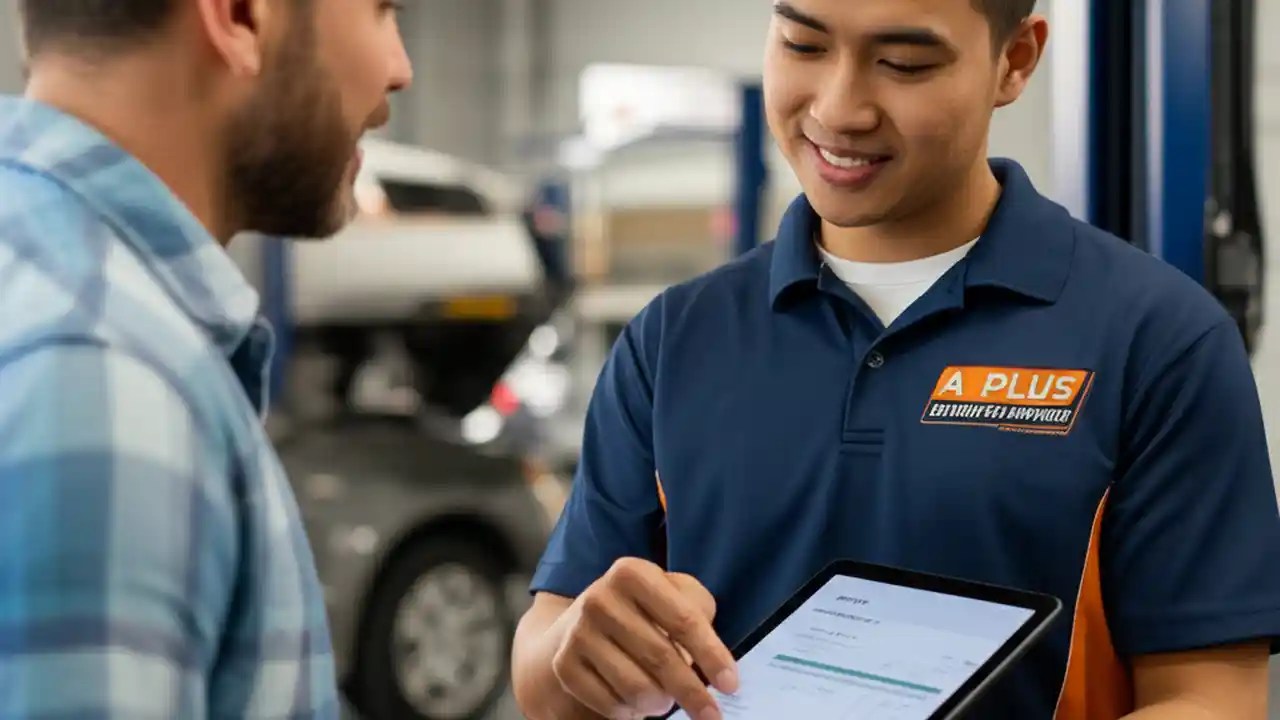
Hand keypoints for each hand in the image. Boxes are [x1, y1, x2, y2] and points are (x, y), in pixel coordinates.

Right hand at [552, 558, 739, 719]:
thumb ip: (698, 613)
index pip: (683, 620)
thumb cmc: (643, 611)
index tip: (731, 685)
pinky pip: (610, 704)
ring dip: (660, 703)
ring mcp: (578, 632)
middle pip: (662, 657)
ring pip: (637, 687)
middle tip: (711, 714)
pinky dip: (630, 712)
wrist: (579, 624)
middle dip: (692, 692)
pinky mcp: (565, 665)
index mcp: (631, 573)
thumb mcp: (673, 594)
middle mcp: (600, 598)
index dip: (711, 655)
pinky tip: (635, 701)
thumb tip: (716, 661)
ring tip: (665, 700)